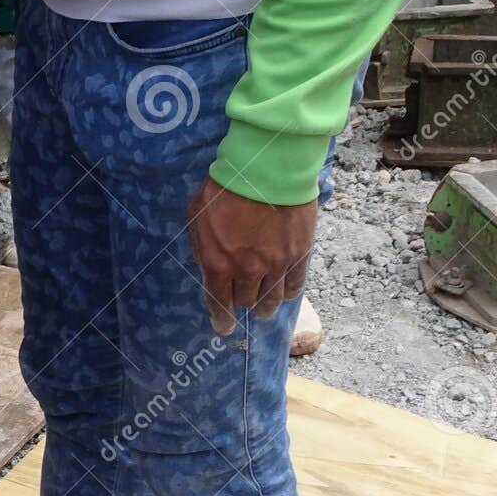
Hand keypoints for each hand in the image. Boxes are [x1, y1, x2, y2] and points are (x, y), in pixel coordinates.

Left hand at [186, 178, 316, 334]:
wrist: (268, 167)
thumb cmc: (226, 188)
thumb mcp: (197, 218)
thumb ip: (201, 248)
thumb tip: (207, 268)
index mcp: (217, 264)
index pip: (218, 304)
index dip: (221, 320)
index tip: (224, 328)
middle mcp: (246, 271)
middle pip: (244, 302)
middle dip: (241, 304)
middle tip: (242, 300)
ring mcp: (275, 265)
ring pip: (270, 301)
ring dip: (265, 305)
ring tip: (263, 305)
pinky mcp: (299, 254)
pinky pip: (294, 286)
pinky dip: (287, 292)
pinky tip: (283, 292)